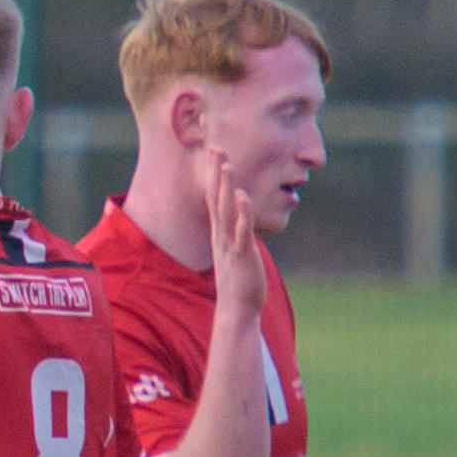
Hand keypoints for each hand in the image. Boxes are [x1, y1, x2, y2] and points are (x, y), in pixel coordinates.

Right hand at [207, 149, 265, 328]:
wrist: (236, 308)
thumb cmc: (239, 281)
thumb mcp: (235, 251)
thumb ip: (236, 234)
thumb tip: (242, 223)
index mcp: (220, 233)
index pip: (214, 198)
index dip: (213, 176)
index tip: (214, 154)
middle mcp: (221, 234)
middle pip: (216, 198)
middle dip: (216, 173)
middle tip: (215, 148)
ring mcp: (230, 243)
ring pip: (225, 210)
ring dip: (226, 186)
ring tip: (227, 164)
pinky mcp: (242, 254)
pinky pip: (241, 230)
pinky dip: (242, 212)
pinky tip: (243, 196)